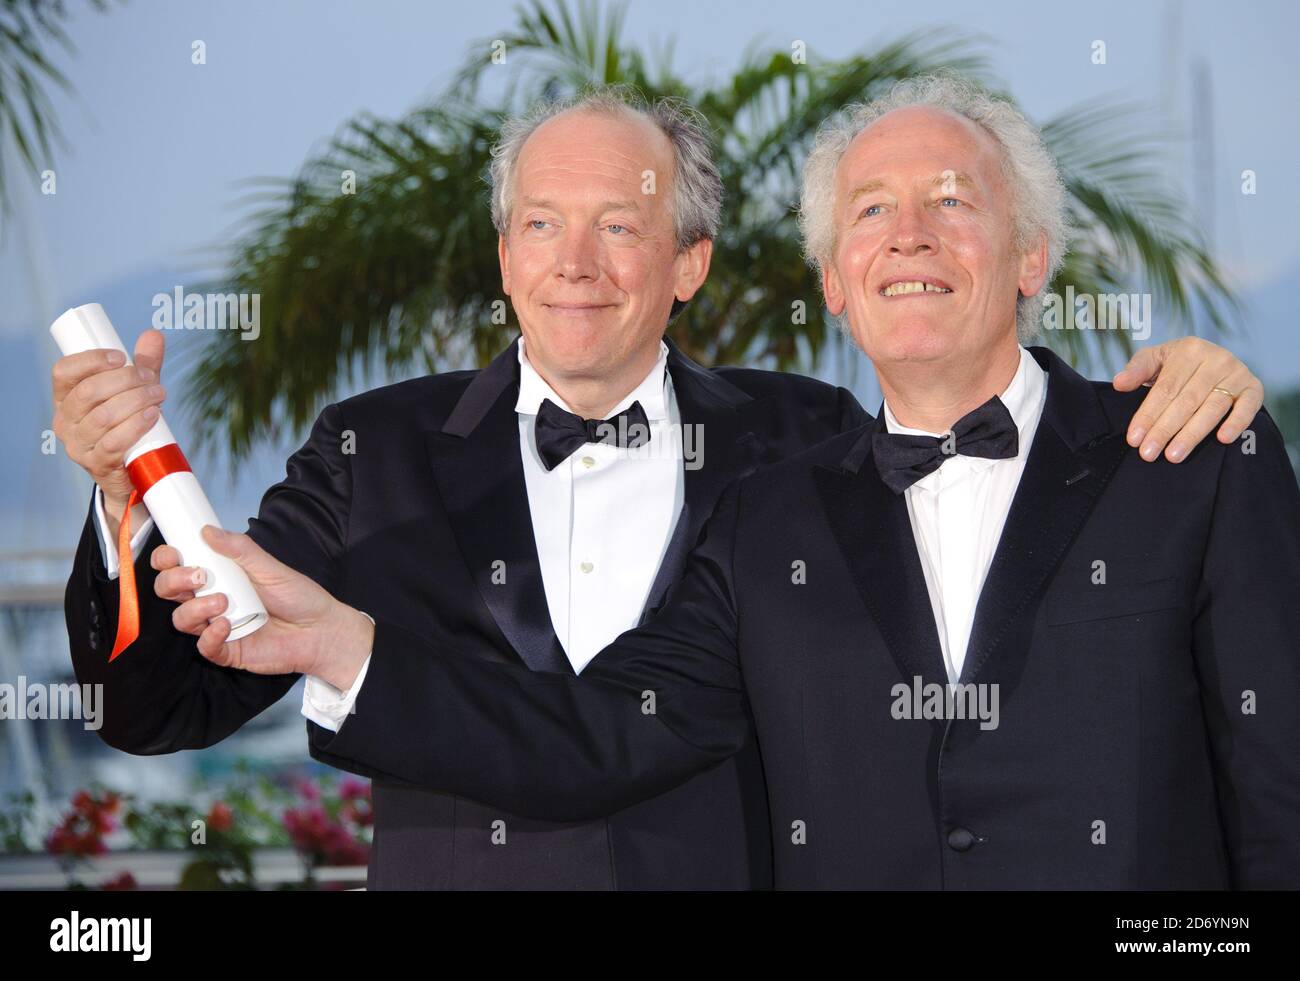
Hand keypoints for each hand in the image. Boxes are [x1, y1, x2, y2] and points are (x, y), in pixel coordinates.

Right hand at [51, 328, 166, 531]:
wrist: (130, 471)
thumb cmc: (127, 423)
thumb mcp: (133, 391)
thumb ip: (142, 364)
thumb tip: (154, 334)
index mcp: (66, 398)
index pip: (63, 372)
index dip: (90, 360)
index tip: (121, 356)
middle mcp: (65, 420)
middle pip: (88, 392)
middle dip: (125, 380)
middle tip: (152, 379)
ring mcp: (78, 444)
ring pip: (103, 417)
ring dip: (135, 401)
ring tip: (158, 395)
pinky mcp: (96, 464)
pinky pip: (113, 443)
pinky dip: (135, 426)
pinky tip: (152, 415)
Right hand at [151, 524, 372, 687]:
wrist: (322, 630)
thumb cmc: (298, 597)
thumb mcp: (270, 567)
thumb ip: (241, 549)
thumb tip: (208, 531)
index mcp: (218, 576)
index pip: (177, 567)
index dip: (166, 560)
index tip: (173, 554)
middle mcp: (211, 600)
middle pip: (169, 591)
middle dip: (173, 581)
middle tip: (198, 576)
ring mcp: (216, 626)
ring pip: (181, 619)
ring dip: (194, 608)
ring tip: (224, 601)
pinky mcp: (226, 651)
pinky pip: (203, 647)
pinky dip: (210, 636)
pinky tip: (227, 625)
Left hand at [1113, 337, 1262, 462]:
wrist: (1214, 359)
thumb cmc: (1177, 364)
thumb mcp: (1155, 359)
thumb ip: (1137, 370)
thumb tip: (1119, 383)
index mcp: (1189, 350)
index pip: (1165, 389)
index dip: (1148, 415)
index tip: (1134, 439)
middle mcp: (1216, 359)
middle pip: (1186, 401)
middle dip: (1165, 430)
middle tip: (1149, 454)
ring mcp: (1237, 373)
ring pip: (1212, 408)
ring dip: (1193, 434)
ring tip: (1174, 455)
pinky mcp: (1254, 387)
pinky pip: (1248, 407)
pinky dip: (1236, 422)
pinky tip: (1222, 439)